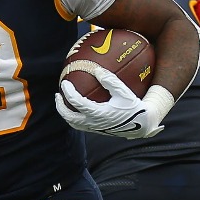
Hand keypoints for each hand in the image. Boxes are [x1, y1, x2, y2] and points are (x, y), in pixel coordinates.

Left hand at [55, 68, 174, 138]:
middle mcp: (94, 123)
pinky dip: (76, 117)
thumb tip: (96, 69)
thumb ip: (109, 80)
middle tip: (58, 95)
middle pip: (70, 117)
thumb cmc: (134, 106)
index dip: (68, 92)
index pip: (76, 102)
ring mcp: (95, 128)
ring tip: (63, 104)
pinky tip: (78, 108)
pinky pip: (82, 125)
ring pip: (74, 124)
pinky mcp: (99, 130)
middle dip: (61, 106)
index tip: (64, 83)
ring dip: (66, 114)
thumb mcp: (123, 92)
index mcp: (98, 113)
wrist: (142, 124)